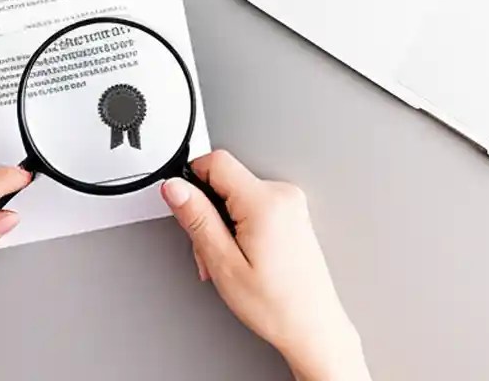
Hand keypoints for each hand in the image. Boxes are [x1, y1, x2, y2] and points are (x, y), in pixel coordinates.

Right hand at [161, 151, 369, 380]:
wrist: (312, 327)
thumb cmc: (277, 305)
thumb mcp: (223, 263)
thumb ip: (196, 218)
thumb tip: (175, 187)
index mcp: (265, 202)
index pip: (216, 161)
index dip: (192, 180)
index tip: (185, 206)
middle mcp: (283, 195)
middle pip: (225, 181)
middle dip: (208, 213)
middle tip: (209, 252)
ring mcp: (291, 204)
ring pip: (237, 196)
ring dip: (223, 225)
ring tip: (229, 261)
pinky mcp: (292, 214)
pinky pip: (254, 206)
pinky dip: (241, 228)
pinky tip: (244, 256)